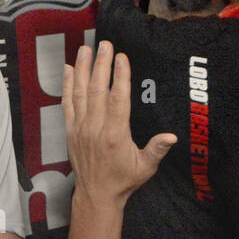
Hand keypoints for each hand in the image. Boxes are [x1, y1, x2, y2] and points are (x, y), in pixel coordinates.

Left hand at [63, 41, 175, 204]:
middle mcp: (95, 128)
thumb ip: (157, 149)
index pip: (117, 100)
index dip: (119, 77)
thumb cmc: (124, 180)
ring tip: (85, 49)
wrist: (96, 194)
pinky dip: (67, 85)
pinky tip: (69, 69)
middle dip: (101, 65)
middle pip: (97, 90)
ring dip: (82, 69)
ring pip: (80, 93)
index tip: (121, 57)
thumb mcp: (146, 167)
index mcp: (115, 135)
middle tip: (105, 44)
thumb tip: (172, 136)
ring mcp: (80, 128)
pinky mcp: (70, 130)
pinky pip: (67, 104)